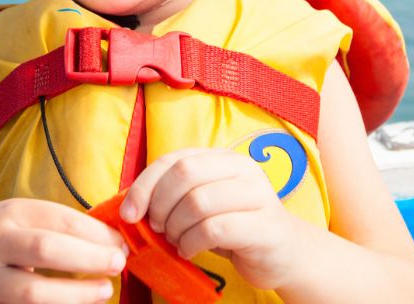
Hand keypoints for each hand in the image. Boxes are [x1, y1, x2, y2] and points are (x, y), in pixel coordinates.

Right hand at [0, 197, 126, 303]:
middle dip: (89, 257)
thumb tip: (109, 237)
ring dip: (74, 294)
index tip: (121, 242)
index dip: (96, 233)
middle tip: (118, 263)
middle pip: (46, 249)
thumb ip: (53, 226)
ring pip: (32, 291)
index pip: (58, 219)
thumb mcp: (14, 222)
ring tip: (104, 291)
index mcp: (6, 215)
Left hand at [119, 148, 303, 290]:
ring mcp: (258, 196)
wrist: (283, 254)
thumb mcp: (204, 204)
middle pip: (185, 174)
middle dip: (160, 206)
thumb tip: (130, 205)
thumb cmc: (234, 227)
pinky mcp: (265, 226)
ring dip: (176, 228)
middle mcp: (243, 169)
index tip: (130, 213)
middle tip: (157, 229)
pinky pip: (214, 229)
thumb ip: (175, 195)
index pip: (175, 159)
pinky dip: (192, 243)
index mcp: (224, 158)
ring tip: (176, 241)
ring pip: (198, 202)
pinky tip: (190, 250)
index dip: (145, 185)